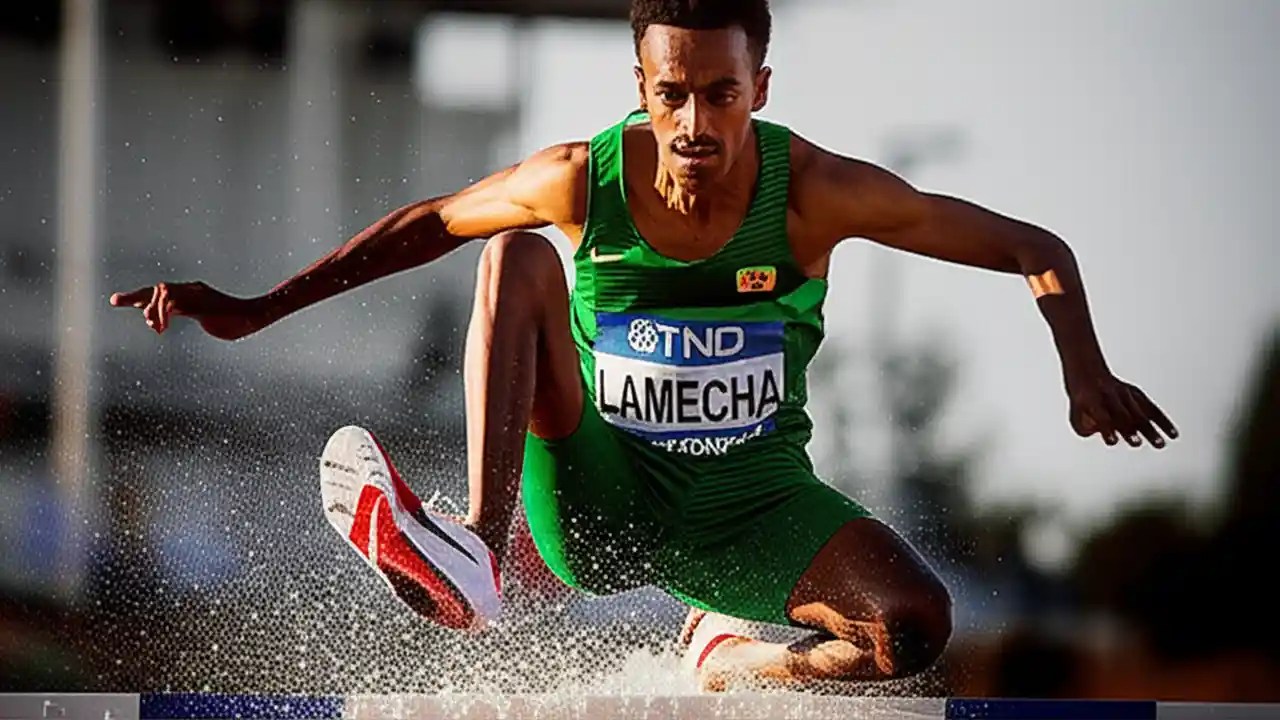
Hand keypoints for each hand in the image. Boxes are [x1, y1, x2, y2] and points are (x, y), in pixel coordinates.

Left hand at [109, 281, 268, 340]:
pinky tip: (161, 328)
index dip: (140, 297)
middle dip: (135, 296)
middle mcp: (190, 291)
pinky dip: (163, 314)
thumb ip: (190, 314)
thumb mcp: (207, 319)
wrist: (254, 316)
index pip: (161, 292)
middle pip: (156, 289)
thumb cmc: (235, 321)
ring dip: (152, 310)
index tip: (119, 300)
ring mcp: (195, 295)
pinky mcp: (199, 303)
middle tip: (114, 301)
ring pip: (162, 294)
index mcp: (191, 295)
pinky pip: (174, 305)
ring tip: (153, 327)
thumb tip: (177, 317)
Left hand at [1066, 370, 1177, 447]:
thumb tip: (1098, 432)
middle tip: (1136, 443)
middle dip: (1130, 429)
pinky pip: (1152, 408)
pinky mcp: (1137, 395)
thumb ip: (1083, 426)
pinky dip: (1163, 422)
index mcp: (1094, 399)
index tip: (1112, 441)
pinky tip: (1172, 434)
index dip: (1106, 428)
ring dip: (1149, 429)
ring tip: (1160, 444)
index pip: (1101, 415)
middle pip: (1122, 414)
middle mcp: (1111, 395)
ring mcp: (1125, 394)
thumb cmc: (1083, 396)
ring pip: (1139, 412)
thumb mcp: (1076, 411)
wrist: (1090, 370)